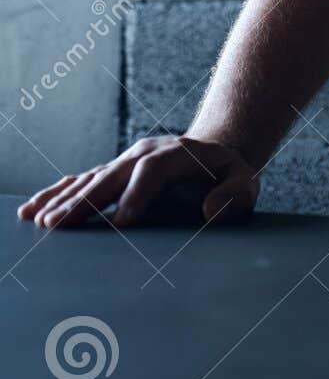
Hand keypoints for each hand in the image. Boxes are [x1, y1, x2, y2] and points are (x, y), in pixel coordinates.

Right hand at [16, 135, 259, 229]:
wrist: (217, 152)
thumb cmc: (231, 174)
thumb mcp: (245, 182)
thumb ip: (235, 195)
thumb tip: (210, 210)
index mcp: (177, 154)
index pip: (152, 171)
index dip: (137, 195)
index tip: (122, 224)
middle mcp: (145, 153)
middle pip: (112, 175)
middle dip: (86, 201)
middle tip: (59, 226)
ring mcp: (127, 161)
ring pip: (90, 179)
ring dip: (63, 199)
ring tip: (38, 219)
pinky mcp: (115, 172)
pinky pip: (82, 181)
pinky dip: (57, 194)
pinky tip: (32, 210)